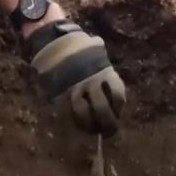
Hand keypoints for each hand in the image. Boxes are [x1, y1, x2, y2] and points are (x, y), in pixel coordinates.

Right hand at [24, 20, 125, 135]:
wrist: (57, 43)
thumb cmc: (81, 50)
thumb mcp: (99, 56)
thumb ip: (107, 72)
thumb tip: (113, 88)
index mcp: (106, 73)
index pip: (118, 96)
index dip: (118, 109)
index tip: (116, 114)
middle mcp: (92, 82)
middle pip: (102, 109)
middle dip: (107, 124)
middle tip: (108, 132)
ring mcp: (76, 89)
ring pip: (85, 114)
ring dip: (90, 126)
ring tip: (93, 131)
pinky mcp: (62, 94)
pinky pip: (69, 112)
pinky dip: (75, 122)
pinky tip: (79, 125)